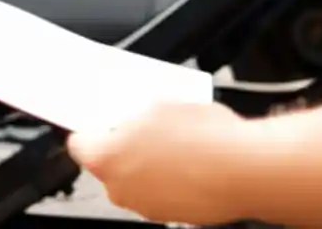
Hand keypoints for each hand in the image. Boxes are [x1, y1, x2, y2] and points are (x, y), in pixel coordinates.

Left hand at [67, 102, 247, 224]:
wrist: (243, 170)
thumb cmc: (202, 139)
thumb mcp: (158, 105)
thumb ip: (133, 114)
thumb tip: (130, 115)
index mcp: (106, 160)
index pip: (78, 144)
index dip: (89, 127)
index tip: (99, 119)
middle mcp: (120, 190)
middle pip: (109, 163)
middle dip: (123, 144)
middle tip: (144, 124)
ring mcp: (146, 206)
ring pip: (136, 178)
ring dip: (148, 162)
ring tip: (176, 140)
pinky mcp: (171, 215)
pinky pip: (161, 191)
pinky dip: (169, 178)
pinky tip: (191, 159)